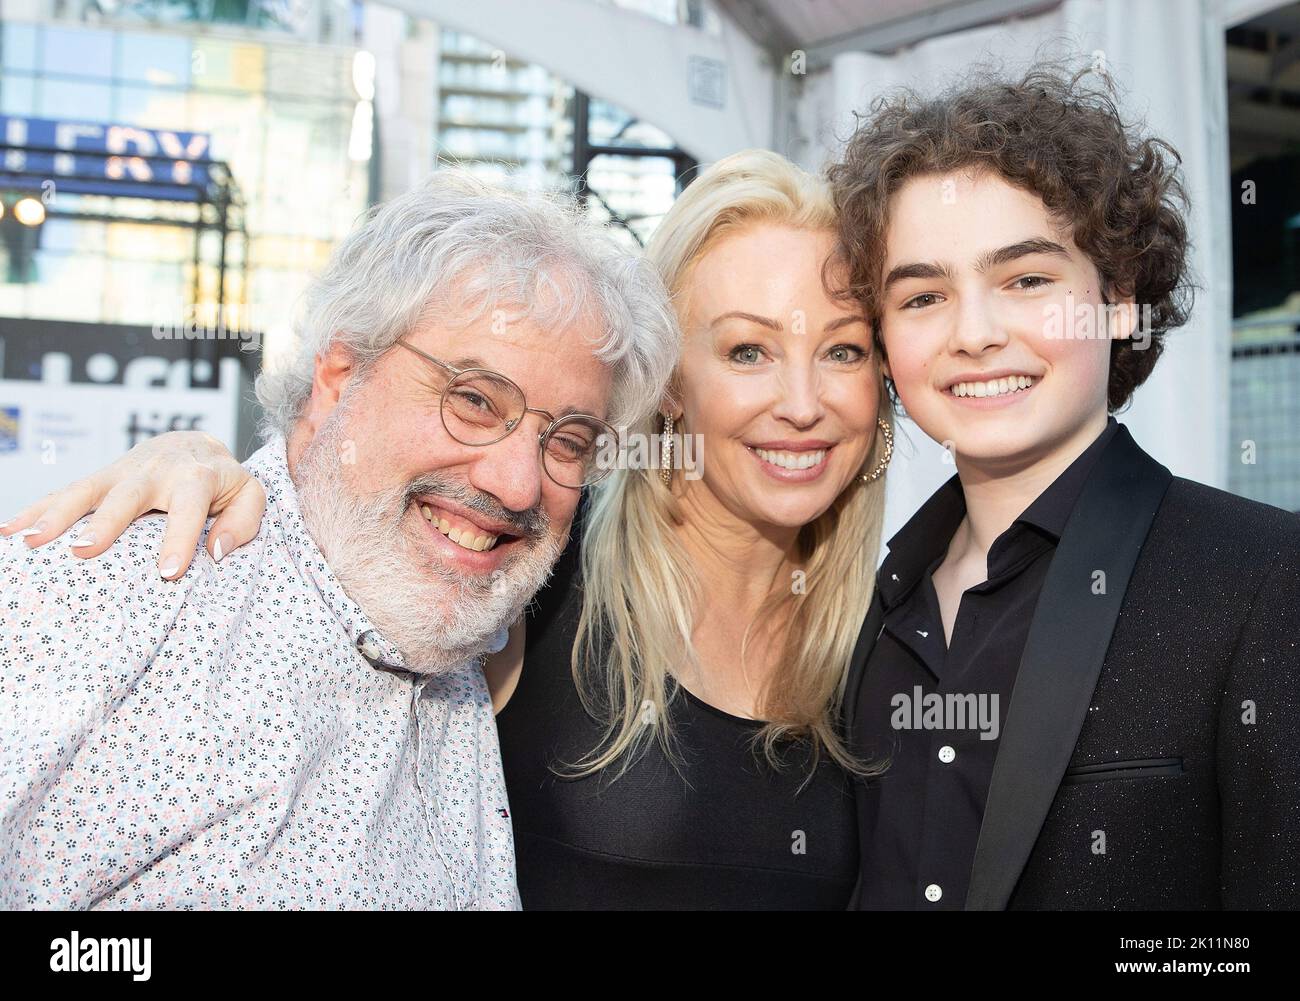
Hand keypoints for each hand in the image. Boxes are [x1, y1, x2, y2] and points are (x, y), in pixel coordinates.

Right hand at [0, 431, 266, 578]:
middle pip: (129, 494)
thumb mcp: (249, 495)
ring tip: (30, 541)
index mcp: (196, 476)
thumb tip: (218, 552)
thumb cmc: (223, 481)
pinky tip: (10, 530)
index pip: (189, 508)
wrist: (193, 443)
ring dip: (57, 514)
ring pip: (87, 489)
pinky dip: (36, 509)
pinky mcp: (100, 478)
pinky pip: (64, 492)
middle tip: (83, 551)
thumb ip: (244, 522)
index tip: (167, 573)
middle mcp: (155, 470)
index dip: (179, 539)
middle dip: (105, 522)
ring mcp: (121, 472)